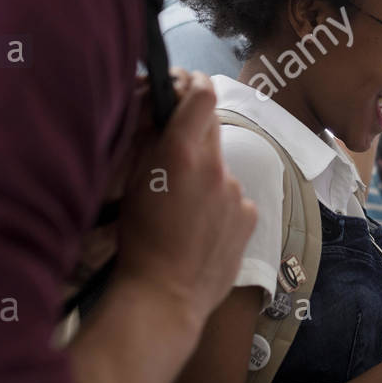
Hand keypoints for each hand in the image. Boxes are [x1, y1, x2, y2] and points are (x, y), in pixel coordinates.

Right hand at [115, 70, 256, 326]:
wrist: (165, 296)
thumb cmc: (138, 242)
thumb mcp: (132, 185)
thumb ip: (149, 142)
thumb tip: (158, 110)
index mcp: (181, 153)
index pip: (202, 95)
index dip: (193, 86)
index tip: (186, 87)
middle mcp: (215, 166)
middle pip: (211, 129)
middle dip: (193, 135)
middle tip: (173, 158)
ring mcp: (236, 192)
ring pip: (220, 169)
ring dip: (204, 178)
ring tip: (182, 212)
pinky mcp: (249, 215)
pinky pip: (233, 198)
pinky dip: (219, 205)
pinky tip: (200, 230)